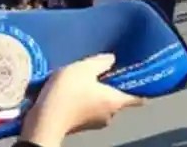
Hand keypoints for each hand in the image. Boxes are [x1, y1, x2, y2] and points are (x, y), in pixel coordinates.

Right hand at [20, 54, 143, 146]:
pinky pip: (88, 110)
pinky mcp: (81, 126)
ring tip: (81, 80)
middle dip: (110, 86)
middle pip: (117, 99)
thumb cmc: (67, 93)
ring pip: (102, 104)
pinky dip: (83, 101)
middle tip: (98, 72)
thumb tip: (111, 59)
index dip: (141, 88)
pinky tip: (71, 91)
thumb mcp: (84, 68)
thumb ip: (101, 62)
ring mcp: (95, 123)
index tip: (139, 78)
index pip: (138, 98)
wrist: (44, 120)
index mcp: (115, 101)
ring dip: (94, 94)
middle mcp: (109, 115)